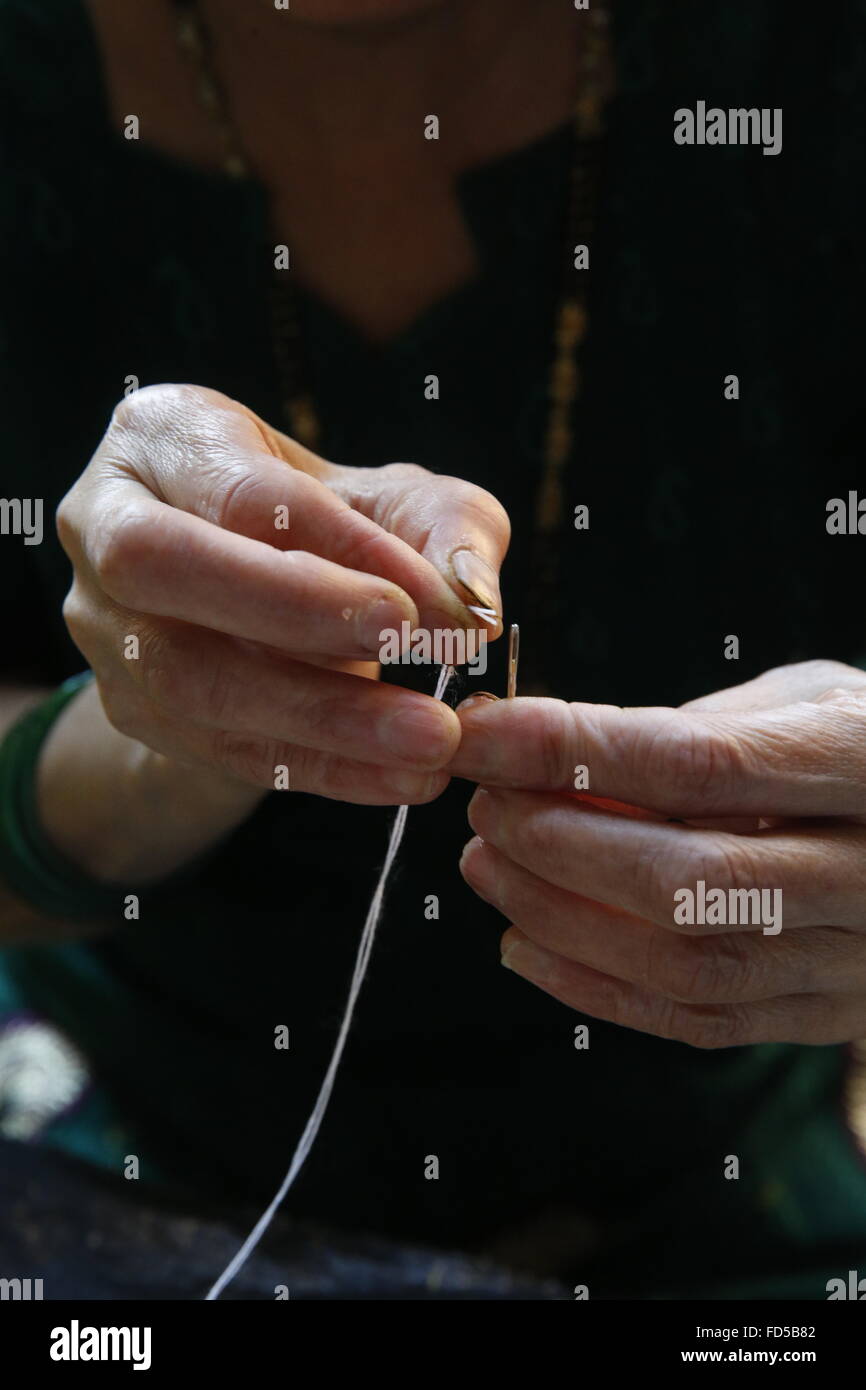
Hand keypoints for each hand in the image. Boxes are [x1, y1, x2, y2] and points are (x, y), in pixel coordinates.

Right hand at [58, 384, 508, 805]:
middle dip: (289, 609)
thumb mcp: (400, 500)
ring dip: (316, 716)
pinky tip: (398, 779)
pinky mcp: (129, 706)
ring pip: (185, 677)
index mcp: (164, 436)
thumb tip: (472, 602)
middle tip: (406, 641)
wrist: (262, 595)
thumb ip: (446, 530)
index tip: (425, 596)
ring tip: (427, 740)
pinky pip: (216, 749)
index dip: (336, 545)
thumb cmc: (331, 525)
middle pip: (161, 565)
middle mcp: (105, 522)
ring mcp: (103, 624)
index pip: (241, 491)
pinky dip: (318, 770)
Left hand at [451, 661, 865, 1046]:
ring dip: (560, 916)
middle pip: (689, 880)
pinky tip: (525, 944)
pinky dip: (595, 987)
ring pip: (687, 962)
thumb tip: (544, 755)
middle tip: (486, 805)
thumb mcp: (801, 699)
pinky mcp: (829, 1012)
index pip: (698, 763)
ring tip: (489, 865)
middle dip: (557, 843)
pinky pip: (700, 1019)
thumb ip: (691, 731)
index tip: (482, 736)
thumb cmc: (857, 746)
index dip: (573, 751)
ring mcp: (859, 957)